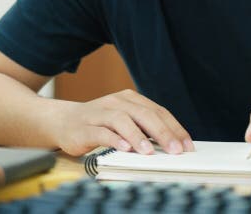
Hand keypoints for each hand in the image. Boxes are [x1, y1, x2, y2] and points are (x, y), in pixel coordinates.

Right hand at [52, 89, 194, 156]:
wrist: (63, 121)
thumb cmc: (99, 123)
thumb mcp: (124, 121)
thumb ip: (144, 128)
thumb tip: (172, 143)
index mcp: (129, 99)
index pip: (157, 111)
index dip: (174, 128)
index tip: (186, 145)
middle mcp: (116, 102)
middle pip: (143, 114)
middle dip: (162, 133)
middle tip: (176, 149)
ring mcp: (99, 113)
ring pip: (122, 120)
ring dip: (138, 136)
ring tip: (150, 151)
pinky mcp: (85, 127)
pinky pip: (101, 132)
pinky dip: (114, 139)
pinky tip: (124, 148)